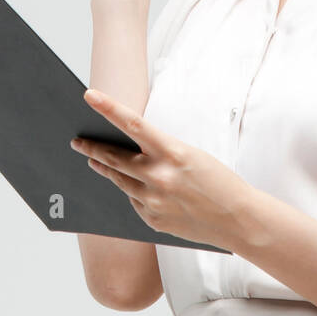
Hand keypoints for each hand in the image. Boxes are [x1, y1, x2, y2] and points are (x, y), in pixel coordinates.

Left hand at [71, 89, 250, 250]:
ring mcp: (154, 201)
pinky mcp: (153, 220)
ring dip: (105, 169)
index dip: (109, 108)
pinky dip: (135, 193)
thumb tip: (128, 156)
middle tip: (78, 141)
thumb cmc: (219, 182)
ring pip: (119, 181)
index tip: (90, 95)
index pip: (133, 124)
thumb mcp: (192, 156)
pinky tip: (140, 190)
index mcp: (173, 153)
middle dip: (93, 148)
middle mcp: (159, 176)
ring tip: (94, 160)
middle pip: (115, 158)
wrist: (239, 220)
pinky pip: (135, 202)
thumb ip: (160, 154)